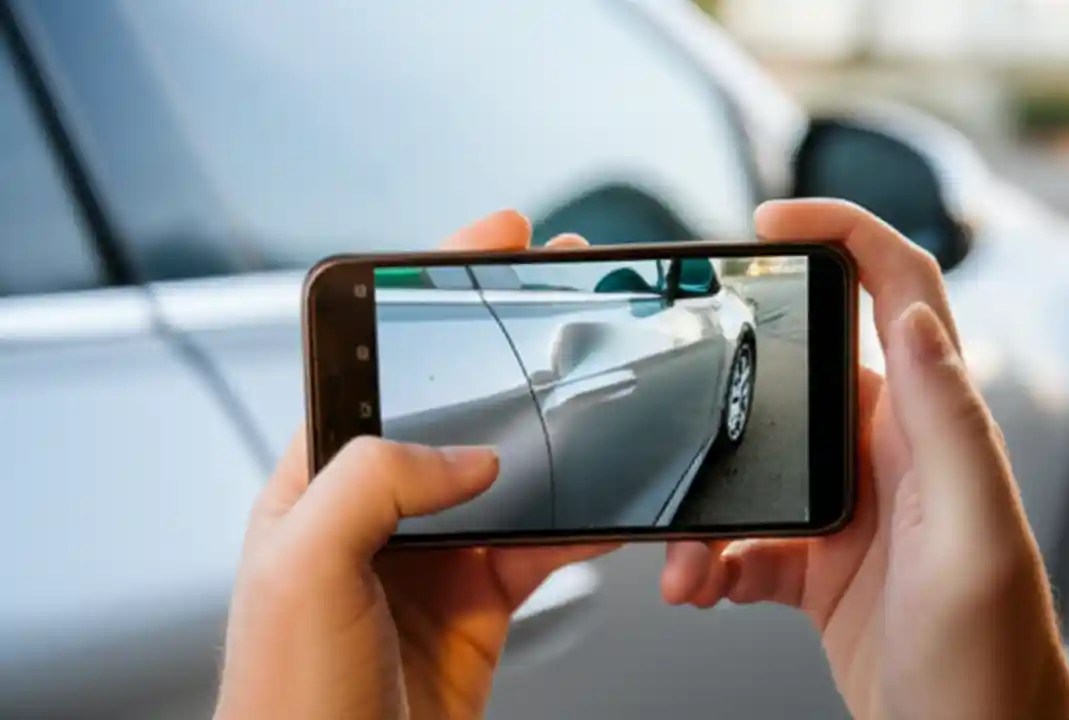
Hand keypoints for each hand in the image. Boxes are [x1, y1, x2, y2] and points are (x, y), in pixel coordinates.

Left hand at [215, 211, 611, 719]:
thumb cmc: (286, 699)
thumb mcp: (304, 565)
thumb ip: (375, 483)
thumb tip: (467, 455)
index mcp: (321, 480)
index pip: (382, 364)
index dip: (432, 291)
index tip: (487, 243)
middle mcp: (381, 509)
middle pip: (459, 403)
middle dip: (511, 340)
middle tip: (563, 288)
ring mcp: (437, 552)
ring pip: (515, 468)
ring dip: (560, 426)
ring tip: (601, 377)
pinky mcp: (483, 598)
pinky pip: (547, 540)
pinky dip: (587, 518)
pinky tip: (612, 499)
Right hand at [661, 199, 1068, 719]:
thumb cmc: (993, 661)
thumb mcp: (974, 539)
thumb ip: (949, 426)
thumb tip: (916, 322)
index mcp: (933, 428)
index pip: (899, 291)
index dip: (844, 231)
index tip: (774, 218)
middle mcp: (892, 455)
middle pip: (800, 368)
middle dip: (730, 375)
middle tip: (679, 380)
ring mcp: (853, 508)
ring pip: (755, 461)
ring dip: (706, 500)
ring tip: (682, 549)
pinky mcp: (820, 561)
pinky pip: (745, 536)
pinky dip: (709, 558)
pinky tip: (701, 584)